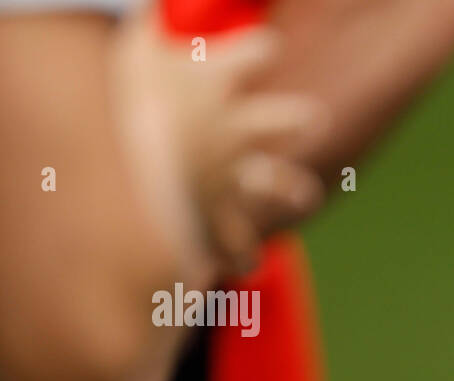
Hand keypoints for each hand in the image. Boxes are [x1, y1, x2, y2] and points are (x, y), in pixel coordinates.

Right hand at [108, 2, 327, 281]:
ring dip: (292, 189)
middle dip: (295, 119)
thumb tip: (149, 0)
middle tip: (315, 119)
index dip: (258, 50)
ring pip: (274, 184)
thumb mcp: (135, 48)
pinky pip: (236, 244)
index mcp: (216, 82)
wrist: (128, 170)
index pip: (253, 53)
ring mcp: (232, 176)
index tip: (268, 48)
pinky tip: (246, 264)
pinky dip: (239, 255)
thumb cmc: (121, 100)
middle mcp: (235, 129)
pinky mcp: (219, 219)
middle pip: (280, 120)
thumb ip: (148, 22)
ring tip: (308, 196)